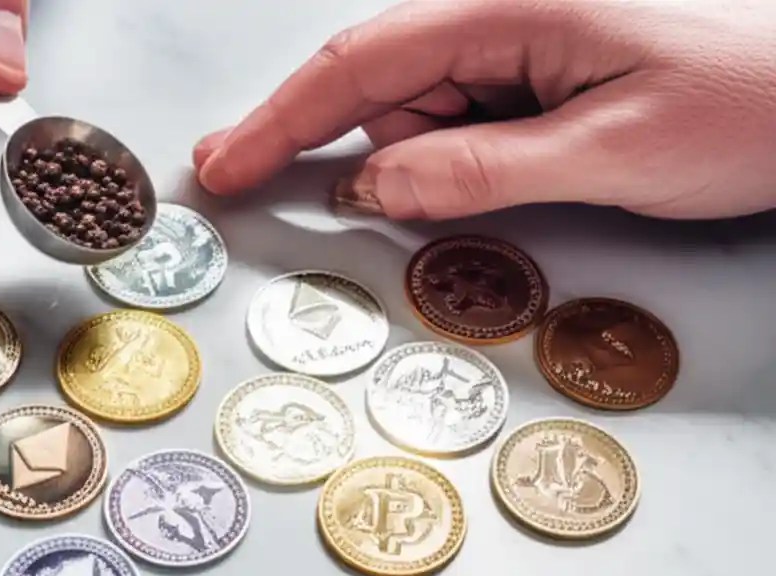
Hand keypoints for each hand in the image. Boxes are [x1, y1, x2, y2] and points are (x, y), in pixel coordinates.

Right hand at [193, 0, 775, 219]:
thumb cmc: (755, 97)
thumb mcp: (613, 150)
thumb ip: (482, 169)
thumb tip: (374, 187)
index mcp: (512, 8)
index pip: (363, 63)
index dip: (280, 118)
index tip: (222, 165)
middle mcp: (506, 13)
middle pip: (382, 84)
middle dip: (332, 142)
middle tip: (255, 184)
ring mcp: (525, 40)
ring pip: (420, 107)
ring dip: (416, 160)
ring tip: (514, 178)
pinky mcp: (544, 70)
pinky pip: (465, 116)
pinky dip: (453, 156)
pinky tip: (492, 175)